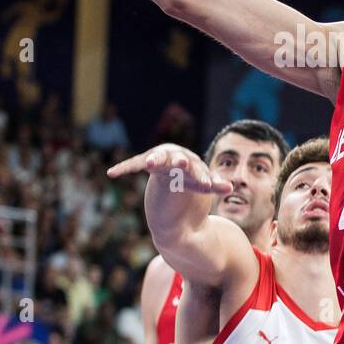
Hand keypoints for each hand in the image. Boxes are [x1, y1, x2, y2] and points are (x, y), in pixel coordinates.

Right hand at [107, 144, 233, 195]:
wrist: (174, 181)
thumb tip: (231, 187)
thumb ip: (214, 185)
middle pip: (177, 157)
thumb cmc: (191, 183)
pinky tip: (112, 173)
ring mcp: (160, 159)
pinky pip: (134, 164)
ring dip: (153, 160)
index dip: (201, 177)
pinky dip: (124, 167)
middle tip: (182, 163)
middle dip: (179, 161)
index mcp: (191, 162)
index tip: (207, 185)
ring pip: (156, 157)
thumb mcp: (202, 187)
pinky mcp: (146, 164)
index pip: (197, 169)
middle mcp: (175, 156)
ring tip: (148, 163)